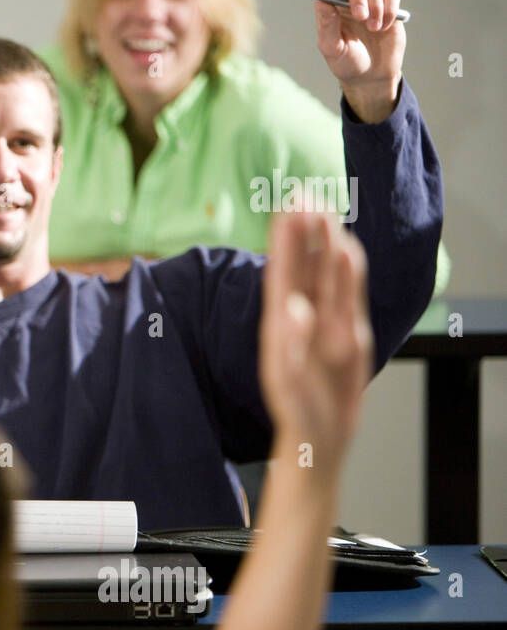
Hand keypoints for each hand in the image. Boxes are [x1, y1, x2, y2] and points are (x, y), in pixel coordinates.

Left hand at [259, 209, 372, 471]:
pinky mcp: (349, 336)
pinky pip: (349, 298)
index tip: (286, 206)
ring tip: (327, 213)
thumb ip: (291, 343)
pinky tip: (349, 250)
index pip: (282, 273)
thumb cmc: (297, 410)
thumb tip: (292, 307)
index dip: (285, 240)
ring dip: (328, 246)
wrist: (319, 437)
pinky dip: (349, 275)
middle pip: (305, 267)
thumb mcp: (289, 380)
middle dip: (306, 232)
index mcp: (279, 324)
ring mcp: (327, 325)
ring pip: (328, 277)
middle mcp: (302, 318)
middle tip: (306, 193)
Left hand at [313, 0, 404, 120]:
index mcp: (332, 9)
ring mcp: (371, 3)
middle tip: (360, 16)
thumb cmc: (347, 63)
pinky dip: (390, 8)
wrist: (371, 76)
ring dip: (375, 5)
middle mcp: (350, 2)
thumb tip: (322, 1)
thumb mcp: (332, 49)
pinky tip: (384, 26)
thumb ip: (327, 25)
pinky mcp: (389, 8)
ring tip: (373, 28)